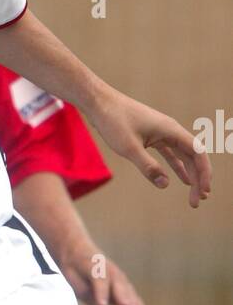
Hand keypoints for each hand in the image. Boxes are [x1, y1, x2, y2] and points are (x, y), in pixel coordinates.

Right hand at [56, 238, 149, 304]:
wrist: (71, 253)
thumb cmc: (83, 276)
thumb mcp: (91, 294)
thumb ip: (99, 300)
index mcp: (120, 287)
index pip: (133, 300)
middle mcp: (117, 279)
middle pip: (128, 295)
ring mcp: (107, 272)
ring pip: (118, 287)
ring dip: (122, 298)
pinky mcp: (95, 269)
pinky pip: (100, 282)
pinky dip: (101, 294)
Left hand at [91, 92, 210, 208]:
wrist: (100, 102)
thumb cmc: (113, 121)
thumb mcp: (129, 147)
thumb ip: (147, 166)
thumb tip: (165, 184)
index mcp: (171, 130)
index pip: (198, 153)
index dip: (204, 173)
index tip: (203, 192)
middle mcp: (170, 130)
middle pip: (193, 156)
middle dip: (198, 178)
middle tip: (196, 202)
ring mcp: (161, 132)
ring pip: (183, 155)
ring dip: (189, 173)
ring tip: (194, 194)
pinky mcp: (151, 135)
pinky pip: (170, 152)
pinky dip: (176, 166)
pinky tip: (179, 179)